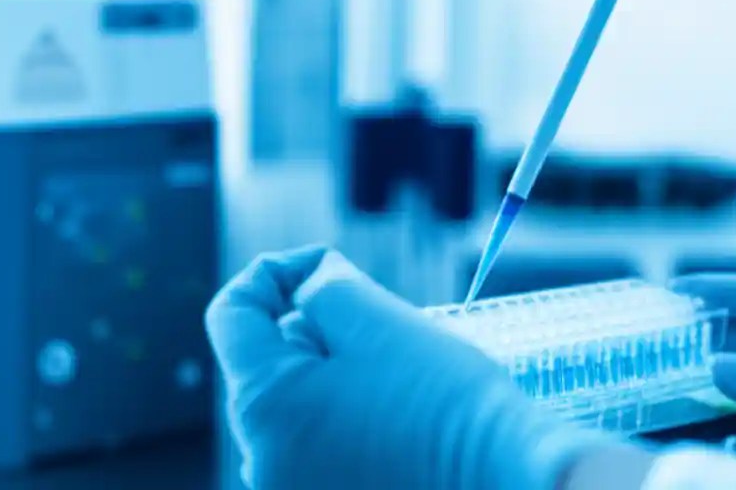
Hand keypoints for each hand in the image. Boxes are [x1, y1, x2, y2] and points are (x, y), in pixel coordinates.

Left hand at [205, 247, 615, 489]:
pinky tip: (398, 426)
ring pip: (296, 406)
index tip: (323, 266)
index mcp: (263, 406)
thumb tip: (305, 284)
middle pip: (268, 363)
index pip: (231, 313)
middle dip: (316, 333)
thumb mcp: (377, 319)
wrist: (503, 480)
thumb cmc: (445, 401)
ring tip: (400, 387)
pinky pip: (315, 448)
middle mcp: (260, 460)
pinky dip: (345, 424)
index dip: (274, 272)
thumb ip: (322, 286)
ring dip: (334, 380)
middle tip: (384, 334)